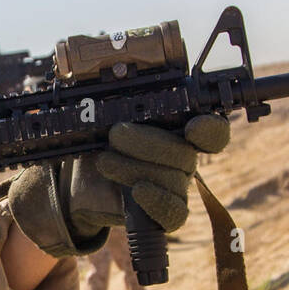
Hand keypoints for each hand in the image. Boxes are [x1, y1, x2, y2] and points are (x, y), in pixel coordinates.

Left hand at [7, 116, 229, 255]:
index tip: (192, 126)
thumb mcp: (99, 119)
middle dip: (147, 142)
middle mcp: (183, 157)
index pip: (211, 130)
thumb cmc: (95, 141)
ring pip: (174, 179)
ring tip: (104, 160)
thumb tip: (104, 77)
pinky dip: (157, 201)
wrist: (77, 180)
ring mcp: (176, 186)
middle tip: (115, 134)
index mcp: (177, 128)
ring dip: (134, 167)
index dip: (209, 129)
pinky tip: (136, 191)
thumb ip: (111, 102)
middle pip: (185, 153)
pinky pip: (175, 213)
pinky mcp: (164, 212)